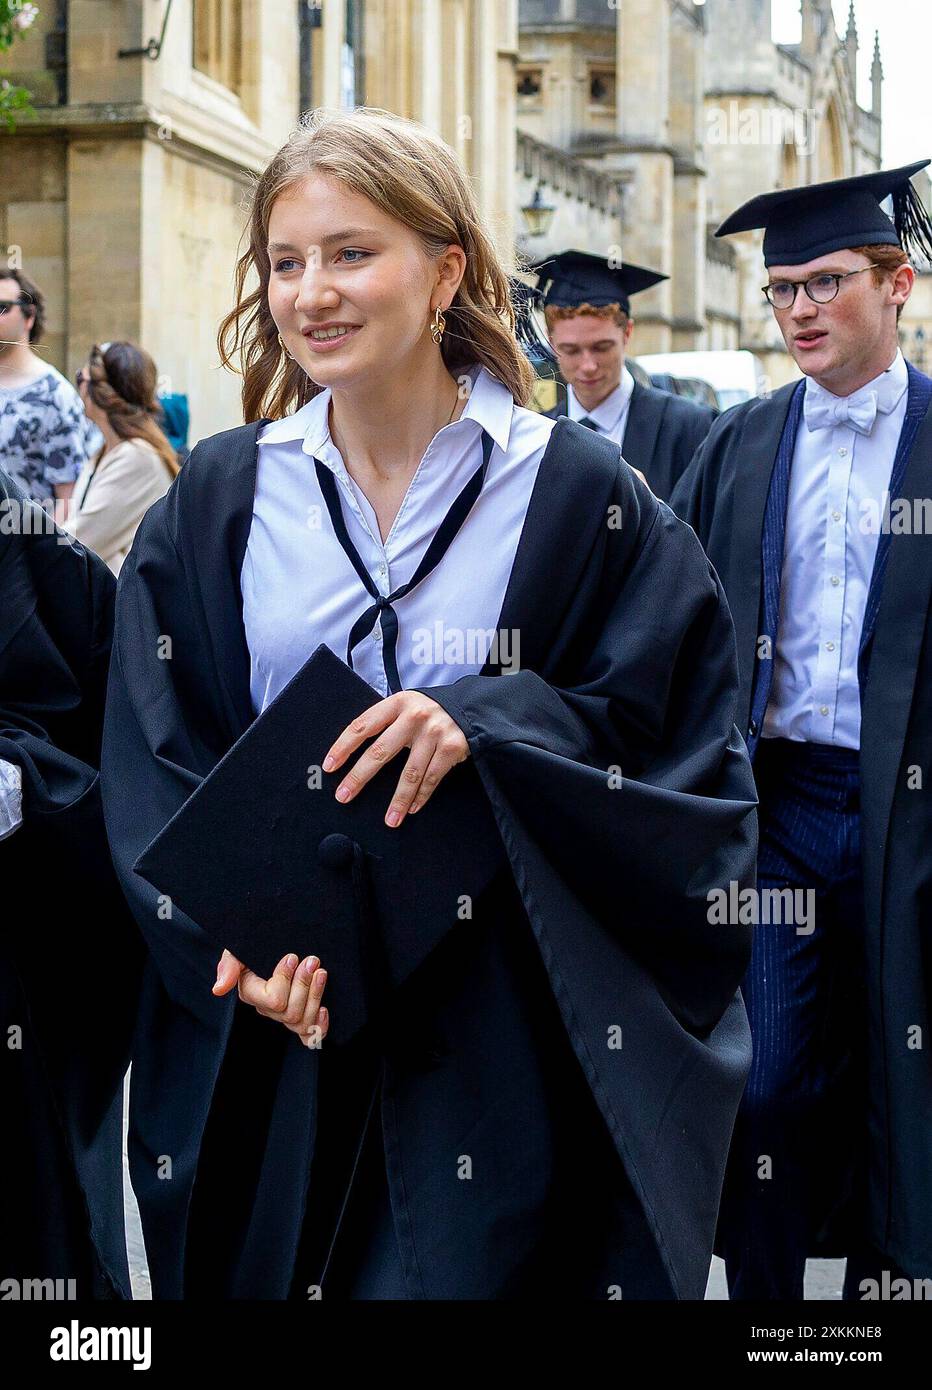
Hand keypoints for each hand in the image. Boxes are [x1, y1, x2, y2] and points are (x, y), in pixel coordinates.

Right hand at [213, 949, 328, 1047]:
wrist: (276, 938)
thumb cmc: (255, 942)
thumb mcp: (239, 948)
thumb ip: (229, 965)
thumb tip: (218, 990)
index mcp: (251, 993)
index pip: (273, 1000)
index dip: (285, 979)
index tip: (292, 956)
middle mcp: (267, 1008)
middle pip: (290, 1013)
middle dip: (304, 984)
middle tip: (312, 960)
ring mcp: (285, 1014)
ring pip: (301, 1023)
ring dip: (315, 997)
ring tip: (321, 973)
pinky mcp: (302, 1017)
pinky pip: (309, 1036)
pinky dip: (319, 1027)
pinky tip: (324, 1010)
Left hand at [322, 690, 468, 826]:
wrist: (470, 707)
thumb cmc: (429, 712)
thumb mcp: (405, 707)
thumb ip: (385, 722)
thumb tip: (352, 752)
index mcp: (396, 704)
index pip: (363, 725)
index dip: (343, 746)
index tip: (329, 766)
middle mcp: (414, 716)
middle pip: (380, 751)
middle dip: (359, 777)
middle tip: (344, 796)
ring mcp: (434, 732)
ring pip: (410, 773)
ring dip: (398, 800)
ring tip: (389, 819)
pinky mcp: (452, 747)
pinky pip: (432, 778)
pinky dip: (421, 796)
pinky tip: (411, 809)